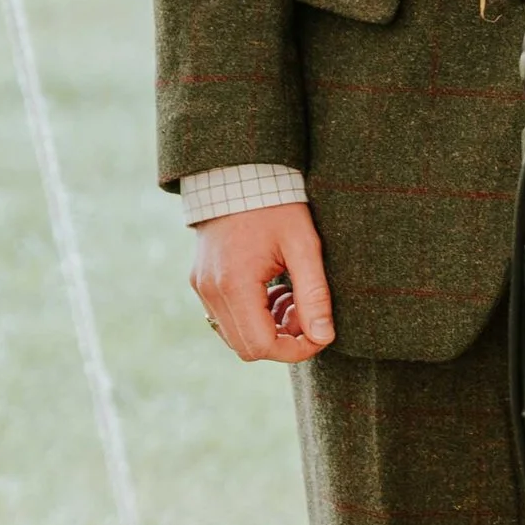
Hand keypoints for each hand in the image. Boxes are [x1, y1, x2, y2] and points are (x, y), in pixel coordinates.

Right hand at [191, 201, 334, 362]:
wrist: (238, 174)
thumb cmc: (276, 205)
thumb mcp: (304, 245)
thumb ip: (314, 294)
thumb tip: (324, 337)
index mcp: (234, 284)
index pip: (261, 346)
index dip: (295, 350)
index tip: (320, 335)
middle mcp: (210, 291)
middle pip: (247, 348)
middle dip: (283, 340)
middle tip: (306, 312)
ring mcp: (202, 288)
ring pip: (235, 336)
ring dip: (268, 329)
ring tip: (291, 297)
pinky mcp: (201, 282)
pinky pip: (226, 318)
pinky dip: (253, 317)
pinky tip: (273, 291)